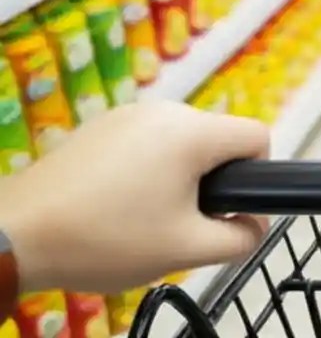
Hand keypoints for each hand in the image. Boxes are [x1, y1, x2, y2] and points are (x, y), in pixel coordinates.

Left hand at [0, 102, 269, 293]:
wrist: (16, 234)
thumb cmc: (108, 239)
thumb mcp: (186, 250)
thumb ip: (240, 238)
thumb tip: (254, 225)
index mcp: (192, 132)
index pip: (257, 137)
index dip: (256, 175)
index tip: (226, 208)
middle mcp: (164, 111)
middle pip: (217, 140)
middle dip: (210, 181)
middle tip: (179, 222)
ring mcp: (128, 113)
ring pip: (181, 144)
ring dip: (178, 177)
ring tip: (143, 217)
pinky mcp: (100, 125)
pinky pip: (147, 143)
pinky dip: (146, 171)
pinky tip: (115, 203)